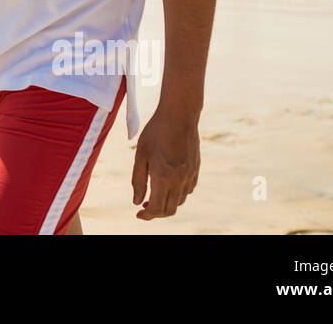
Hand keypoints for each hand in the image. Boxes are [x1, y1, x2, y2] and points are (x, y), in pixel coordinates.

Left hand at [131, 105, 200, 219]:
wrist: (179, 115)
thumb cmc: (156, 132)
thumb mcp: (140, 155)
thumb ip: (138, 180)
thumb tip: (137, 202)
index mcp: (163, 177)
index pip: (157, 209)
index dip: (147, 216)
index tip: (138, 214)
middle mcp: (179, 180)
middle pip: (170, 209)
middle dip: (156, 213)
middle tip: (144, 207)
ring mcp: (190, 175)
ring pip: (180, 201)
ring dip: (167, 203)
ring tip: (154, 195)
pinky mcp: (196, 169)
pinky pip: (188, 190)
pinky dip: (177, 194)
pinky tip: (168, 184)